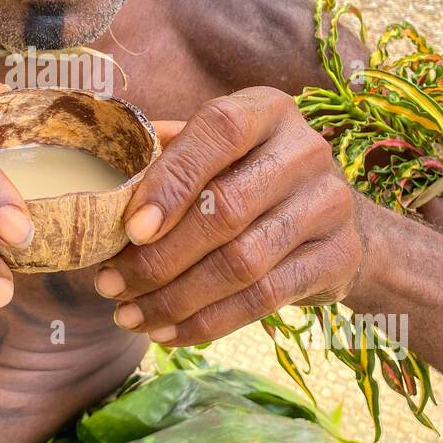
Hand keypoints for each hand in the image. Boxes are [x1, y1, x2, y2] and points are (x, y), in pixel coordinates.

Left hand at [94, 88, 361, 344]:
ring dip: (176, 298)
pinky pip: (265, 299)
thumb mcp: (212, 153)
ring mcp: (329, 204)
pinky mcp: (339, 256)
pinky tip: (169, 332)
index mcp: (265, 110)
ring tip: (130, 316)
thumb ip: (164, 160)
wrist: (333, 218)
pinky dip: (209, 322)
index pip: (218, 133)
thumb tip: (103, 192)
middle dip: (158, 258)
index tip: (129, 229)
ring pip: (243, 263)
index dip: (171, 181)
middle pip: (226, 210)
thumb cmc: (246, 176)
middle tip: (109, 285)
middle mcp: (304, 150)